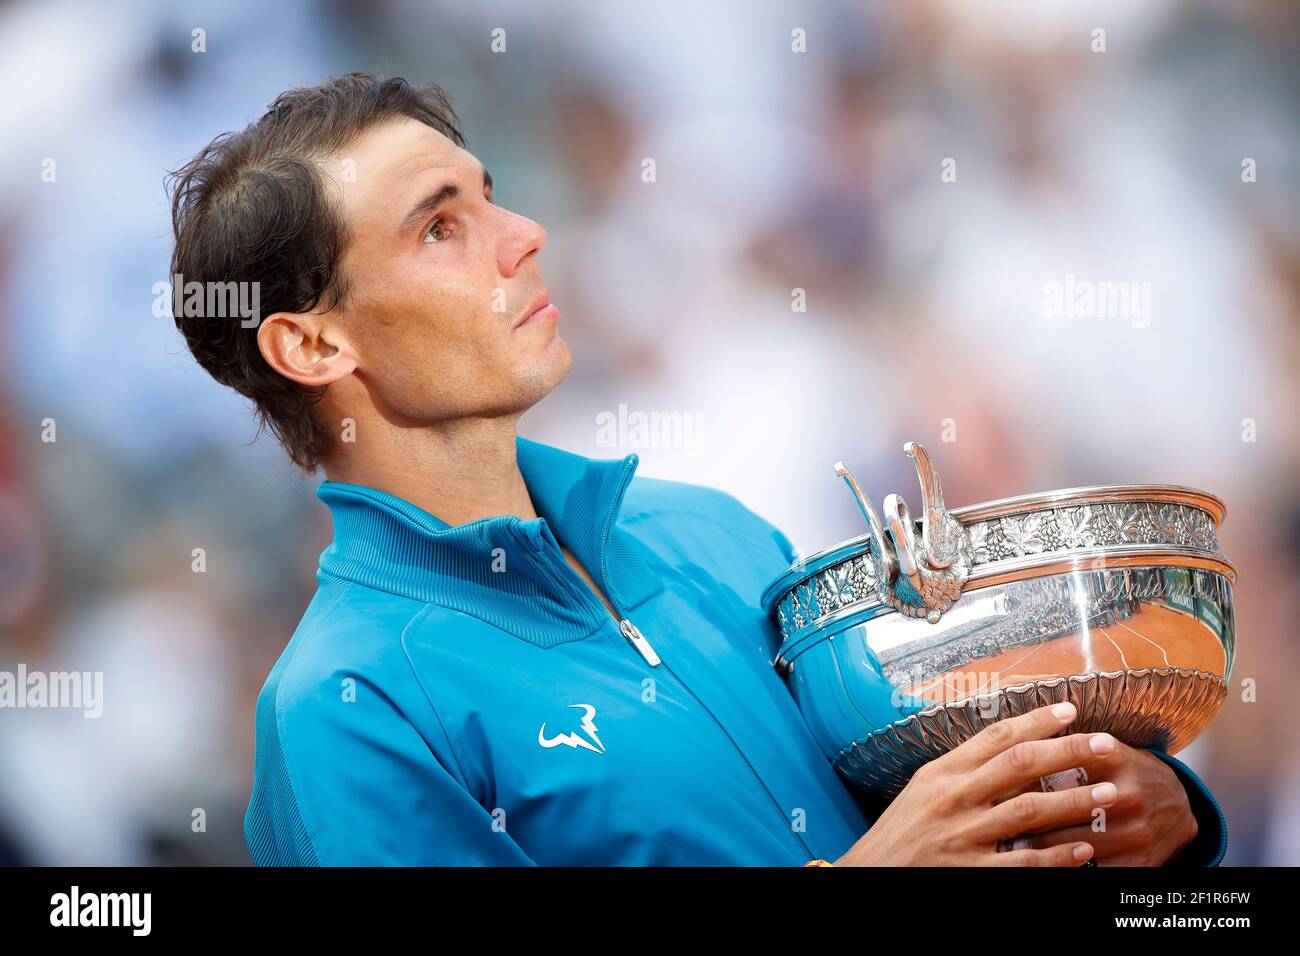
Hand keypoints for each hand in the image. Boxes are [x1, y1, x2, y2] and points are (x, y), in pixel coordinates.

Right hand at [834, 702, 1116, 865]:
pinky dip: (1056, 857)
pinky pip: (1022, 862)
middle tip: (1107, 745)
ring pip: (1029, 811)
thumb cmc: (899, 831)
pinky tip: (1083, 851)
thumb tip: (1005, 746)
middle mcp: (954, 798)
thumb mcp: (922, 789)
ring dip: (1074, 801)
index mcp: (942, 772)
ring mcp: (964, 835)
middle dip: (1068, 751)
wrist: (871, 873)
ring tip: (1109, 792)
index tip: (1070, 710)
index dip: (1036, 721)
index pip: (996, 736)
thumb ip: (961, 769)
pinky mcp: (971, 870)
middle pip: (1021, 765)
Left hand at [999, 740, 1197, 865]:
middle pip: (1061, 806)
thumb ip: (1068, 744)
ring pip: (1072, 842)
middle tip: (990, 817)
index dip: (1023, 773)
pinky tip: (1040, 862)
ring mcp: (1136, 830)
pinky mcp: (1139, 861)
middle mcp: (1127, 793)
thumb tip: (1009, 739)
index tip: (993, 781)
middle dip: (1022, 814)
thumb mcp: (1106, 748)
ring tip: (1005, 842)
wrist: (1179, 805)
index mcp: (1113, 757)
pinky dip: (1062, 866)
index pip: (1059, 762)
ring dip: (1036, 844)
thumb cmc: (1126, 771)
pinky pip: (1092, 868)